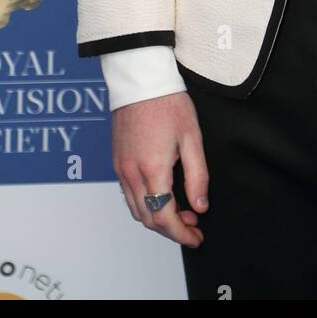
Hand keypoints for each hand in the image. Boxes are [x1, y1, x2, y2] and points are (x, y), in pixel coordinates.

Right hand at [112, 91, 207, 246]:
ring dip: (158, 218)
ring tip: (181, 211)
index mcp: (152, 169)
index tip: (196, 237)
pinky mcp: (116, 162)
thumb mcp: (192, 138)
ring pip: (136, 210)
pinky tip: (162, 196)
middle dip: (172, 229)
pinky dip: (145, 204)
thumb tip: (200, 206)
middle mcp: (131, 173)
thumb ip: (197, 175)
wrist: (140, 80)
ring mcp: (120, 168)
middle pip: (148, 219)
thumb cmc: (167, 103)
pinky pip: (128, 195)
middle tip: (193, 226)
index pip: (164, 217)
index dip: (182, 234)